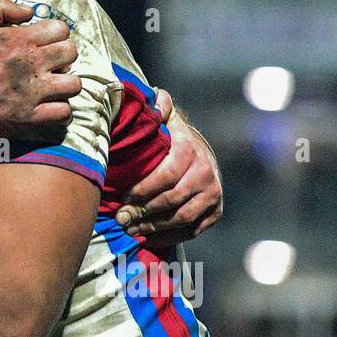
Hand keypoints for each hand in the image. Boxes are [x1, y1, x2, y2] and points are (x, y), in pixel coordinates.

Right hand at [0, 0, 82, 143]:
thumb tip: (29, 11)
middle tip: (50, 61)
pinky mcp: (28, 117)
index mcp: (18, 40)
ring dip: (66, 83)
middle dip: (63, 55)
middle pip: (71, 53)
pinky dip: (61, 109)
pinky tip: (50, 104)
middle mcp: (29, 65)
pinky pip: (63, 113)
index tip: (46, 40)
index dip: (55, 33)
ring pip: (73, 84)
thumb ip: (1, 7)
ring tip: (53, 84)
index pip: (61, 30)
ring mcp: (30, 93)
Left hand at [116, 89, 222, 244]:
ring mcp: (213, 194)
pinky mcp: (215, 212)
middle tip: (121, 218)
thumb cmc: (172, 137)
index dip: (144, 189)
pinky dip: (169, 237)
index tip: (124, 196)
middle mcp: (206, 173)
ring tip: (129, 229)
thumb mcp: (165, 119)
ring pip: (182, 218)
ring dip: (154, 227)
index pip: (167, 175)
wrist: (202, 153)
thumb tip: (154, 99)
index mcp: (191, 150)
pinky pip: (193, 231)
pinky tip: (146, 237)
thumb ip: (158, 107)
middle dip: (144, 211)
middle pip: (173, 200)